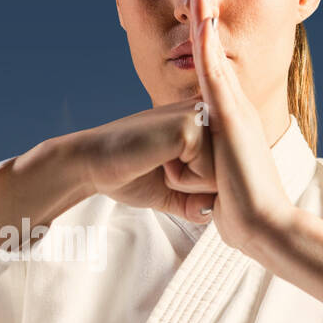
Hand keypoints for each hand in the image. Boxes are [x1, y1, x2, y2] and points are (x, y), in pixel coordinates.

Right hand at [71, 95, 218, 223]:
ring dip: (187, 184)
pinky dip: (180, 180)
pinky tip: (159, 160)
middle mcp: (208, 112)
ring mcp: (201, 115)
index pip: (226, 172)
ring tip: (161, 162)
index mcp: (205, 122)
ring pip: (220, 177)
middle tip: (162, 167)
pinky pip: (206, 175)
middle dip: (195, 188)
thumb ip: (200, 202)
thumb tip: (219, 210)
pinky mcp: (191, 125)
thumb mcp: (175, 192)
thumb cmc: (131, 174)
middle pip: (228, 175)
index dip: (197, 188)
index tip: (166, 168)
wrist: (94, 164)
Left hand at [188, 0, 295, 253]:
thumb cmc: (240, 208)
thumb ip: (211, 170)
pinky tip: (202, 19)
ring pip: (215, 56)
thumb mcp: (220, 180)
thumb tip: (207, 180)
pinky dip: (208, 44)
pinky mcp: (229, 115)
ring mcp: (233, 108)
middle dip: (209, 16)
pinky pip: (215, 71)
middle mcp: (234, 108)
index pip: (216, 74)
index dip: (209, 44)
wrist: (262, 221)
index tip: (202, 16)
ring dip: (208, 19)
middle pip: (216, 54)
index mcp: (230, 121)